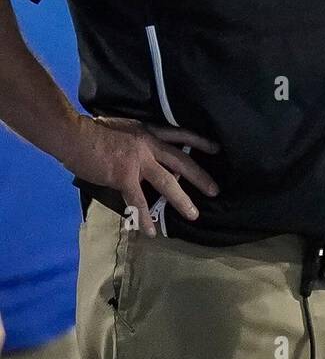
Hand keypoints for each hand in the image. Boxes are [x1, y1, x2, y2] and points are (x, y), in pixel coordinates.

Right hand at [64, 115, 218, 236]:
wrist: (74, 135)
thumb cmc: (92, 130)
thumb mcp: (123, 128)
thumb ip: (137, 141)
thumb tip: (144, 156)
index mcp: (148, 131)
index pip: (179, 135)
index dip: (198, 141)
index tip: (216, 148)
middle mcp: (148, 145)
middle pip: (182, 160)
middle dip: (200, 176)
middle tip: (215, 190)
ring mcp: (138, 161)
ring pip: (168, 182)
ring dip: (182, 200)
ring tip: (194, 215)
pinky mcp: (125, 176)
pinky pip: (138, 201)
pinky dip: (144, 217)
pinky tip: (151, 231)